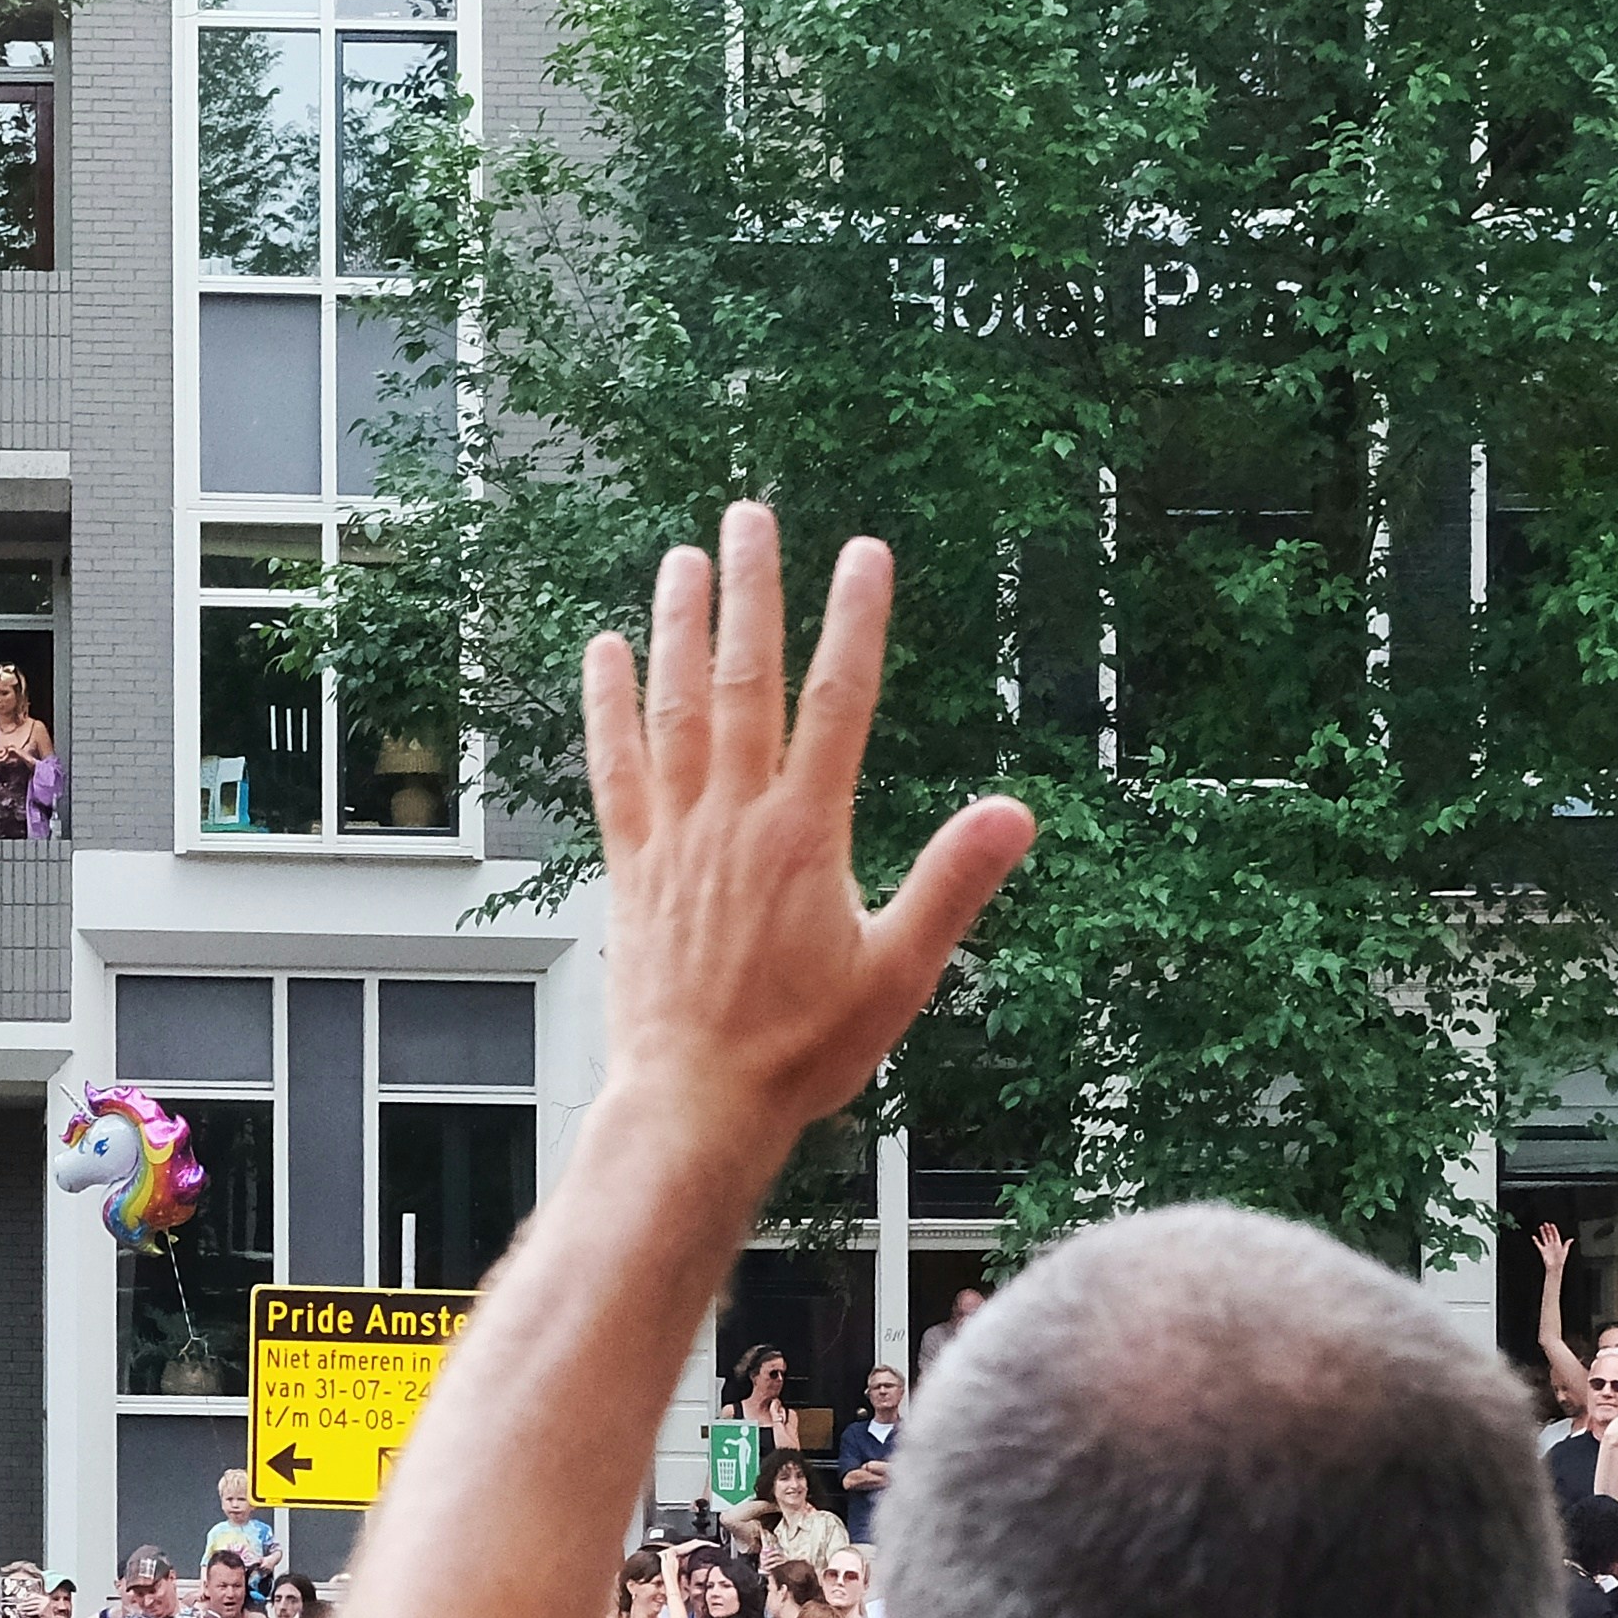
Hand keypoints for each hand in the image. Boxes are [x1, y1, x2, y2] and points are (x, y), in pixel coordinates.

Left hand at [576, 505, 1040, 1183]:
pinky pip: (614, 769)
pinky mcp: (632, 867)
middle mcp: (734, 820)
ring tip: (682, 556)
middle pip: (744, 680)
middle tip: (751, 514)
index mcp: (806, 835)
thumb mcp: (900, 971)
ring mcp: (675, 838)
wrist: (695, 1103)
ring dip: (676, 627)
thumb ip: (954, 883)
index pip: (840, 702)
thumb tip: (1016, 811)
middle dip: (752, 592)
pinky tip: (601, 653)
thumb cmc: (800, 1049)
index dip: (854, 621)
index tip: (867, 553)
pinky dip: (606, 708)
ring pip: (673, 710)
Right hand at [1535, 1222, 1572, 1282]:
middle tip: (1545, 1224)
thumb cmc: (1560, 1260)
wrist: (1554, 1267)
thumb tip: (1571, 1239)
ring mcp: (1547, 1247)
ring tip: (1541, 1227)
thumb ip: (1567, 1244)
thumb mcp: (1565, 1251)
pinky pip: (1538, 1244)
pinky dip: (1536, 1241)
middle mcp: (1552, 1244)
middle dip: (1548, 1229)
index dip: (1554, 1229)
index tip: (1552, 1225)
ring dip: (1543, 1233)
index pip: (1556, 1234)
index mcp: (1558, 1244)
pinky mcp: (1543, 1250)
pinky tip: (1534, 1237)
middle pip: (1550, 1235)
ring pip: (1544, 1238)